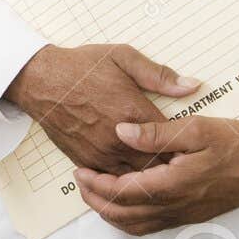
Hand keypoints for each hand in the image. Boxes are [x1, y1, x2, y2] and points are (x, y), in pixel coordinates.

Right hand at [5, 44, 199, 173]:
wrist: (41, 81)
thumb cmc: (82, 67)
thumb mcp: (123, 57)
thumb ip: (159, 75)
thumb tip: (192, 85)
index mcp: (133, 112)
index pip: (171, 139)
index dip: (186, 146)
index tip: (196, 148)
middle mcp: (119, 138)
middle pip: (157, 165)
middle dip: (172, 167)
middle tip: (186, 168)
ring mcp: (101, 153)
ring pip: (135, 178)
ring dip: (150, 177)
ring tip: (165, 177)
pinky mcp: (86, 161)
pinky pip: (112, 181)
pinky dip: (126, 180)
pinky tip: (136, 176)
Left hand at [73, 116, 238, 235]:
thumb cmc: (236, 142)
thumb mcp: (196, 128)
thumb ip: (155, 133)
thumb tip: (120, 131)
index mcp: (172, 185)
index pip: (121, 193)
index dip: (96, 185)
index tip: (80, 170)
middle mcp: (175, 207)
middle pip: (123, 215)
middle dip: (96, 200)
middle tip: (81, 181)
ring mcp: (183, 215)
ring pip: (135, 226)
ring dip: (111, 213)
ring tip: (96, 193)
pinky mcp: (190, 215)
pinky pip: (151, 226)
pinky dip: (129, 219)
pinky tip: (126, 204)